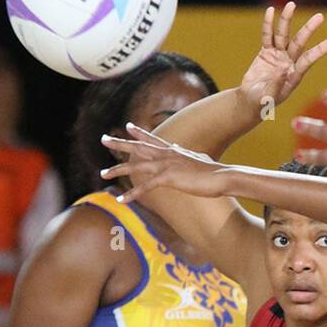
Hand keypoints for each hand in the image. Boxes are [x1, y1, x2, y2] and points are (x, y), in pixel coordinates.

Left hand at [100, 127, 228, 203]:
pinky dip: (131, 194)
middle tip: (103, 139)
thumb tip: (191, 154)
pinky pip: (144, 187)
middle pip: (138, 147)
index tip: (128, 126)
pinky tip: (121, 199)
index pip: (153, 138)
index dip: (139, 133)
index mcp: (174, 150)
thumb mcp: (201, 161)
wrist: (223, 176)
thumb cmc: (216, 173)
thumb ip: (192, 157)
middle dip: (119, 143)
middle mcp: (167, 154)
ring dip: (117, 170)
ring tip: (103, 174)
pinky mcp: (167, 178)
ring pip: (135, 166)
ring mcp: (166, 165)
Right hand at [239, 3, 326, 111]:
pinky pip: (267, 36)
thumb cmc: (262, 105)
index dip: (320, 50)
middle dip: (309, 29)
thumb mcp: (269, 99)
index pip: (309, 59)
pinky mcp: (266, 52)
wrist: (250, 102)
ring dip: (287, 20)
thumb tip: (284, 69)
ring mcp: (277, 56)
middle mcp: (288, 63)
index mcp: (294, 75)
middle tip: (320, 16)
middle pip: (299, 42)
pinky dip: (268, 24)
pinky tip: (271, 11)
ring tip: (291, 4)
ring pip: (283, 35)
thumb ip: (276, 85)